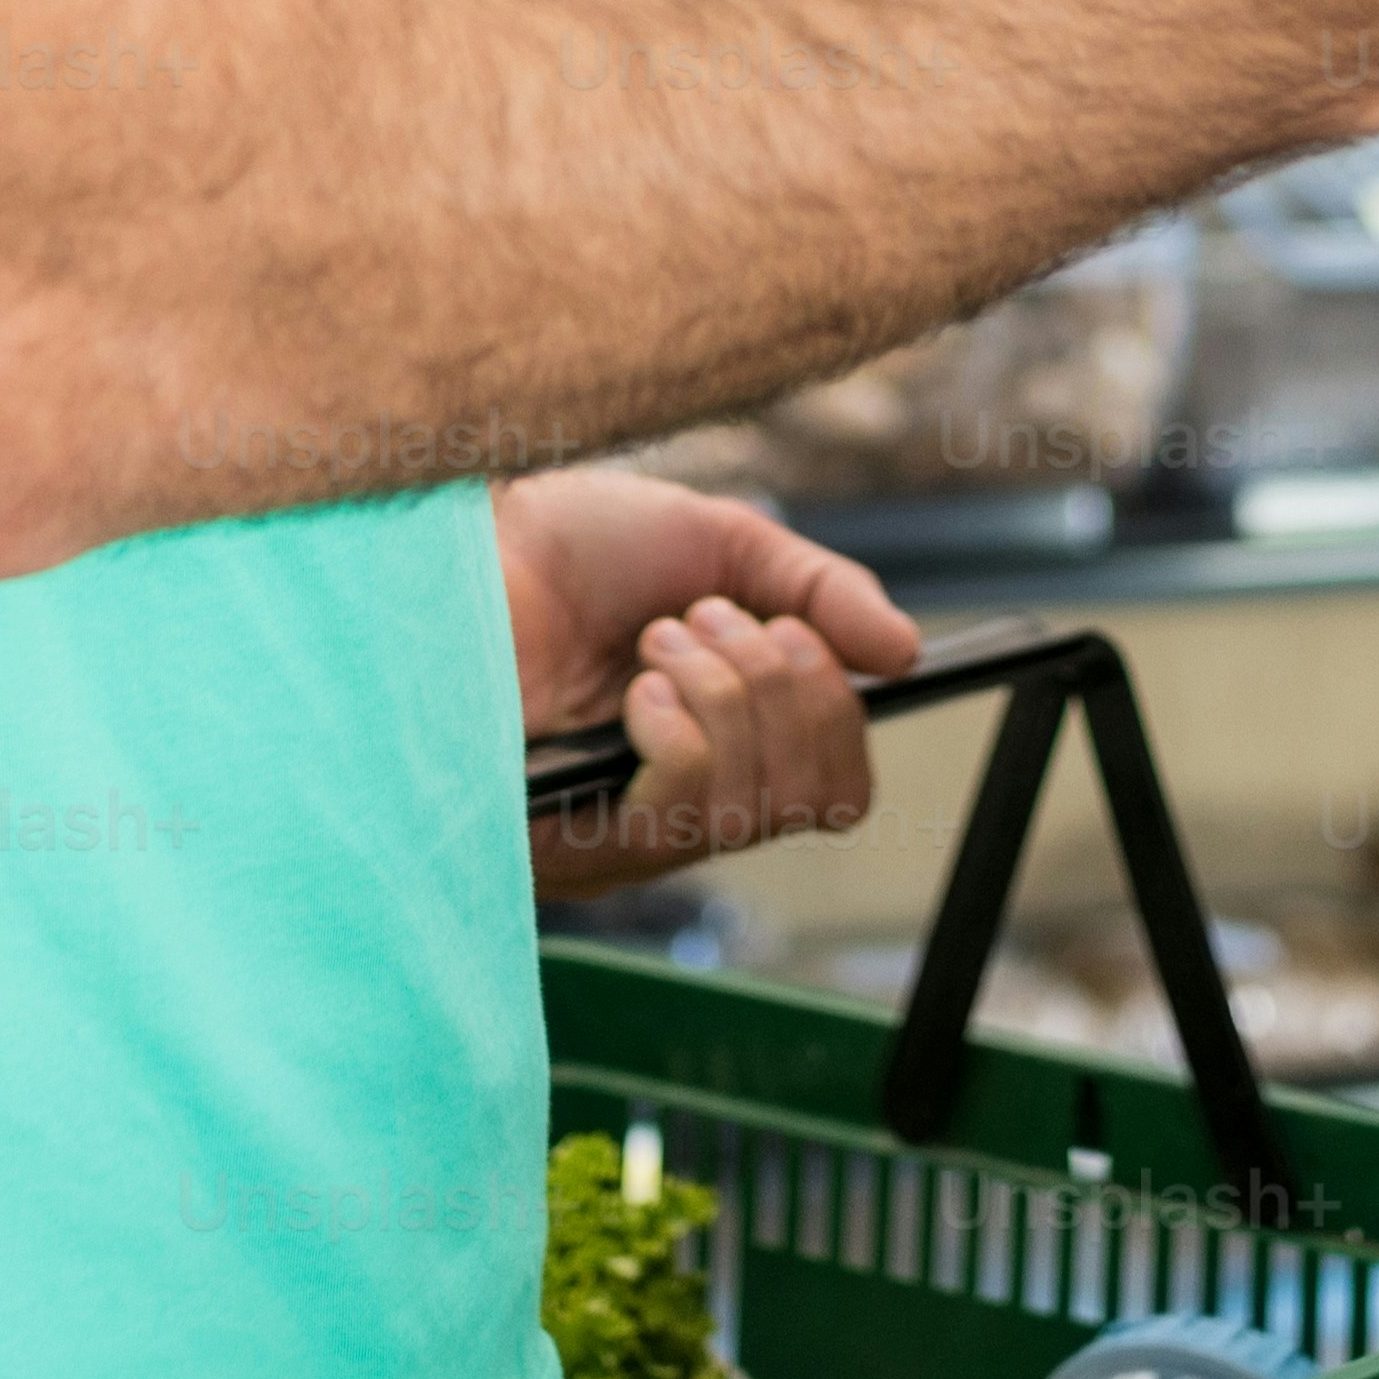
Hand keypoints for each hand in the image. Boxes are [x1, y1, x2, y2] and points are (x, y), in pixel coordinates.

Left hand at [497, 469, 918, 893]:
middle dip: (788, 688)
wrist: (474, 535)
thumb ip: (821, 595)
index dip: (840, 717)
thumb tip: (905, 654)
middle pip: (811, 804)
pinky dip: (686, 727)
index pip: (835, 792)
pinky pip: (686, 809)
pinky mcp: (568, 843)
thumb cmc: (574, 545)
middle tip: (711, 620)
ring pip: (755, 807)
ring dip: (731, 695)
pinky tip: (638, 687)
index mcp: (720, 750)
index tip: (790, 631)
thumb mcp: (724, 547)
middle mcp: (675, 809)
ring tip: (661, 638)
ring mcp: (620, 836)